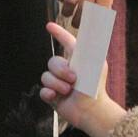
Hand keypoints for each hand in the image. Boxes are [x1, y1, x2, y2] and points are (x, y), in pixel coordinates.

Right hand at [40, 20, 123, 136]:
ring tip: (69, 91)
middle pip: (52, 61)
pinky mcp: (53, 96)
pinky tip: (56, 97)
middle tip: (73, 78)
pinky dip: (49, 93)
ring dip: (57, 84)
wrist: (91, 110)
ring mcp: (59, 83)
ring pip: (45, 76)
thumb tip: (88, 30)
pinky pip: (42, 90)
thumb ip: (89, 46)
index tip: (49, 26)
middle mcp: (67, 70)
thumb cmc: (95, 87)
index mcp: (78, 60)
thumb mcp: (95, 62)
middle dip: (61, 70)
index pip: (66, 42)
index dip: (58, 33)